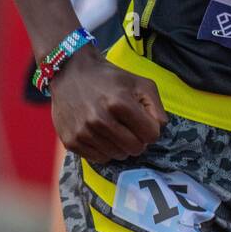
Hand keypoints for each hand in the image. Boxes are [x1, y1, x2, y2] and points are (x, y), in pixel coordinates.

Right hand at [48, 43, 167, 163]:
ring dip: (120, 145)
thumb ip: (156, 107)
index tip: (141, 120)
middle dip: (137, 139)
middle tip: (128, 126)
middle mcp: (100, 119)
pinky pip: (99, 158)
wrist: (71, 73)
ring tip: (112, 127)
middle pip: (135, 149)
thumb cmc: (110, 79)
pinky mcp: (71, 141)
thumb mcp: (140, 83)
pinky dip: (103, 149)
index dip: (150, 128)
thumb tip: (159, 129)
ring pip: (118, 156)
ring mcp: (83, 132)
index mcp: (120, 103)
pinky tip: (99, 133)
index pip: (151, 135)